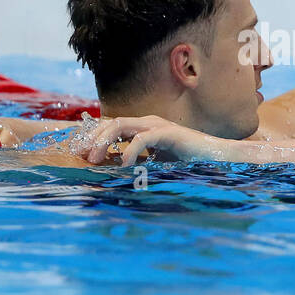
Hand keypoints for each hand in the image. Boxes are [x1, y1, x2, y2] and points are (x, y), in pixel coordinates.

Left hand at [82, 115, 230, 165]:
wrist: (216, 156)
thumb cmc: (189, 161)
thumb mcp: (157, 162)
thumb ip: (139, 162)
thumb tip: (116, 172)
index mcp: (144, 127)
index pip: (112, 126)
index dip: (94, 137)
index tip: (79, 153)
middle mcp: (148, 122)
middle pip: (111, 122)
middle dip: (93, 138)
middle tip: (82, 157)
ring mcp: (157, 125)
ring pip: (121, 125)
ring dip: (104, 142)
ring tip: (95, 159)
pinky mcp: (168, 133)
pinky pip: (142, 139)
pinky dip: (129, 151)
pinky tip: (125, 165)